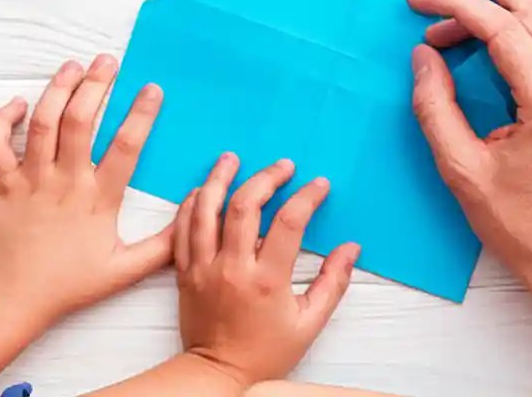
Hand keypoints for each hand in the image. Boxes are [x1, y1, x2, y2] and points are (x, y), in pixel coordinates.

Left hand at [0, 56, 173, 327]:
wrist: (13, 296)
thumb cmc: (69, 284)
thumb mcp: (125, 270)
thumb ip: (164, 245)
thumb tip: (194, 215)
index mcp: (99, 199)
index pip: (126, 146)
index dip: (141, 114)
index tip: (151, 89)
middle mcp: (66, 181)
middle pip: (81, 120)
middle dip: (96, 84)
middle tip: (108, 62)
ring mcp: (32, 179)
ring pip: (43, 122)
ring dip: (57, 89)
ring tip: (72, 66)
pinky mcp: (4, 183)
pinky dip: (4, 119)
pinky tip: (19, 104)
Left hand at [175, 154, 360, 387]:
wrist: (217, 373)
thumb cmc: (265, 351)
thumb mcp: (309, 323)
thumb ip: (333, 283)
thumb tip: (351, 248)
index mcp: (266, 280)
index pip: (289, 223)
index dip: (306, 197)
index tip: (319, 185)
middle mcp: (232, 268)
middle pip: (243, 206)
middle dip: (265, 178)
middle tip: (282, 166)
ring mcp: (203, 268)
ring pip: (205, 211)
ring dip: (219, 179)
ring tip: (231, 158)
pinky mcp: (184, 273)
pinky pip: (181, 230)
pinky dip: (190, 206)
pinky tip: (203, 190)